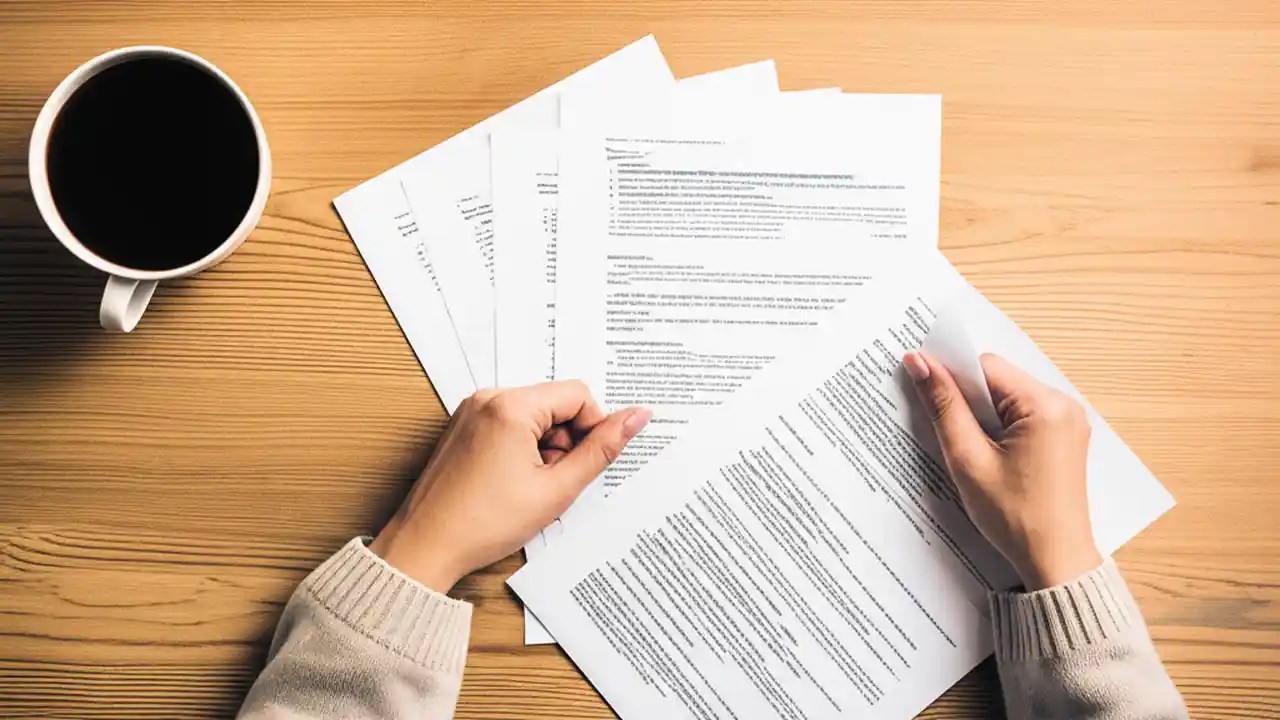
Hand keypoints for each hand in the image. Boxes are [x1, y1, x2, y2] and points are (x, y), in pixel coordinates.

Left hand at [369, 382, 650, 592]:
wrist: (426, 547)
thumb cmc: (483, 523)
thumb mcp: (556, 488)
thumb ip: (602, 449)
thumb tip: (637, 417)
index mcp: (511, 405)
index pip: (578, 394)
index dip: (593, 430)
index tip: (582, 466)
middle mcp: (488, 398)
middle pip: (555, 403)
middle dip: (566, 442)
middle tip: (553, 483)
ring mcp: (471, 412)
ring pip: (534, 417)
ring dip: (545, 448)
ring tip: (529, 487)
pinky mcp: (463, 427)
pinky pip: (509, 425)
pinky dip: (522, 450)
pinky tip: (512, 483)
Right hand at [903, 351, 1100, 589]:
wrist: (1056, 561)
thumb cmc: (1015, 517)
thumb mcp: (968, 459)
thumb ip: (944, 406)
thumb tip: (919, 362)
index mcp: (1046, 405)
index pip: (985, 366)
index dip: (952, 377)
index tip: (926, 394)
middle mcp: (1064, 404)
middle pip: (998, 379)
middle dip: (968, 399)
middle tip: (951, 434)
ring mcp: (1068, 421)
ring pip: (1008, 397)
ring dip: (982, 414)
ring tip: (972, 450)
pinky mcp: (1064, 436)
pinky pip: (1023, 414)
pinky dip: (999, 426)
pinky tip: (989, 454)